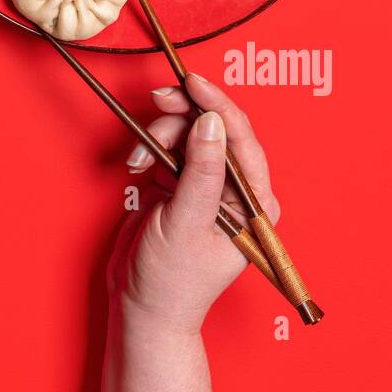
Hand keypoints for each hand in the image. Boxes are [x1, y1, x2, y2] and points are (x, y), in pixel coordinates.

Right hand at [108, 73, 280, 335]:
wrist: (140, 308)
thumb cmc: (172, 282)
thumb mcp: (187, 224)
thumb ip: (201, 173)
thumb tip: (211, 123)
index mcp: (254, 203)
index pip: (242, 139)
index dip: (219, 105)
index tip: (194, 83)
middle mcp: (235, 191)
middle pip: (214, 129)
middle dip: (184, 114)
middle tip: (159, 100)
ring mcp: (206, 186)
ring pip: (188, 134)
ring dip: (161, 135)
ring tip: (140, 159)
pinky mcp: (179, 185)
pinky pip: (168, 148)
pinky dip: (150, 149)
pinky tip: (137, 167)